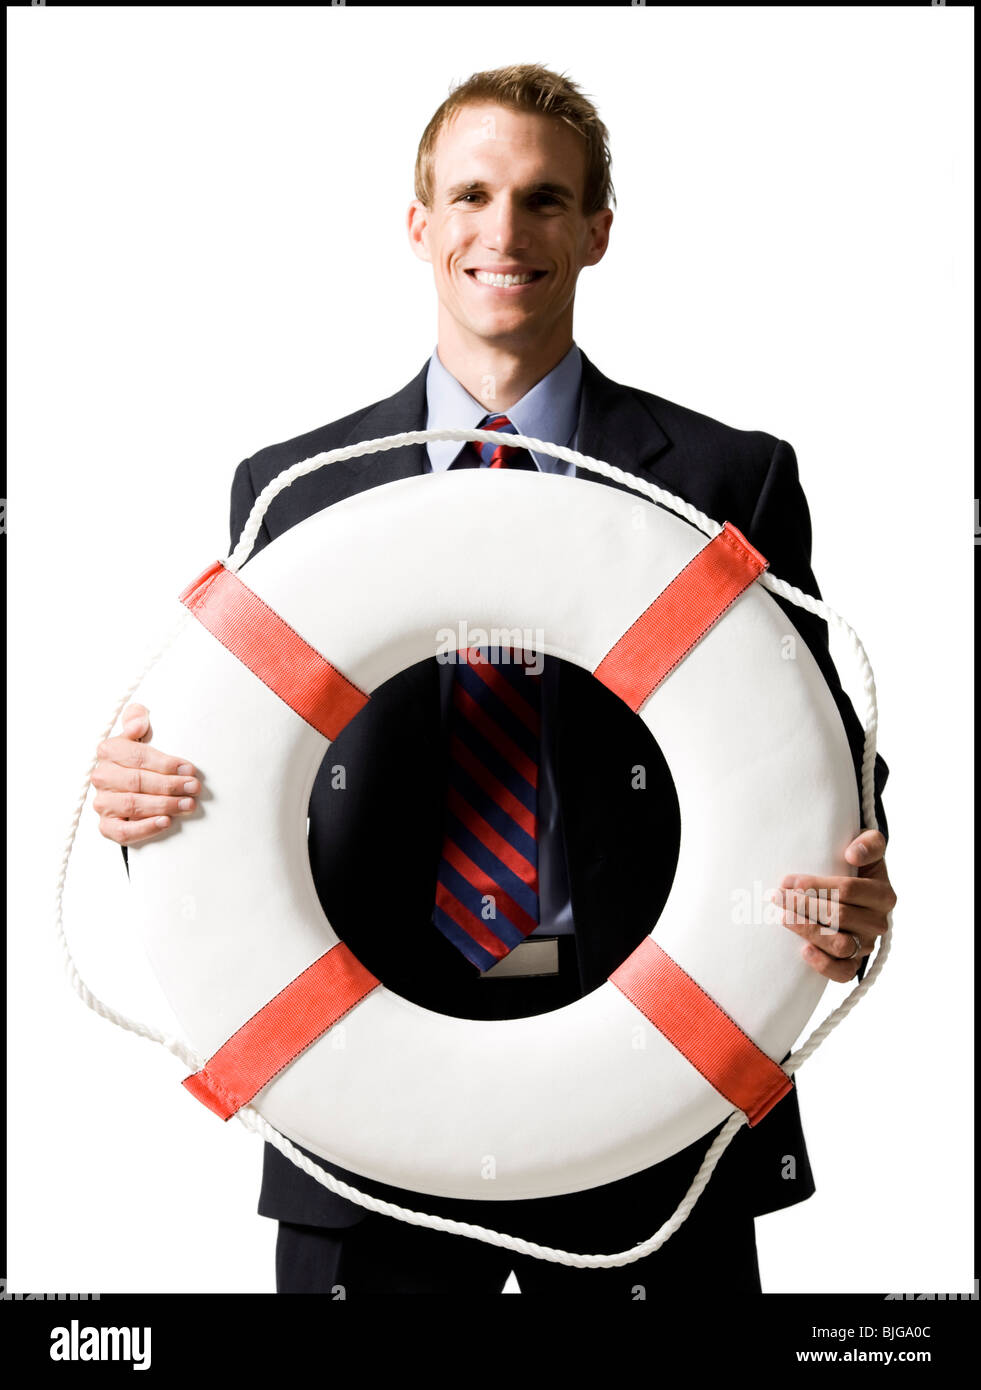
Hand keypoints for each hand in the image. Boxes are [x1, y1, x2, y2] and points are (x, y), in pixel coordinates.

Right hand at [92, 703, 201, 845]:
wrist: (129, 784)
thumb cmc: (138, 757)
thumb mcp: (138, 733)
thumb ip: (136, 719)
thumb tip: (139, 720)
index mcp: (108, 751)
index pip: (137, 758)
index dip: (165, 763)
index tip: (188, 768)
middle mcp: (101, 777)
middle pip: (137, 782)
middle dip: (169, 785)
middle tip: (193, 787)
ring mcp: (103, 803)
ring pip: (132, 805)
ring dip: (164, 805)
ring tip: (187, 804)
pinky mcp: (106, 826)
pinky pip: (122, 831)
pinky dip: (145, 828)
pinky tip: (166, 822)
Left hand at [769, 829, 895, 981]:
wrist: (855, 891)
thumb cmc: (854, 865)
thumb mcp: (865, 846)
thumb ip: (868, 843)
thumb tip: (852, 854)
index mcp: (883, 894)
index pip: (848, 890)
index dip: (815, 885)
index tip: (788, 881)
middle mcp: (878, 922)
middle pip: (840, 916)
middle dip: (804, 905)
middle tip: (777, 896)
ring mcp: (867, 945)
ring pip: (840, 945)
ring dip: (807, 930)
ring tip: (783, 917)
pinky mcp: (855, 963)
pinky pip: (843, 973)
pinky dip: (823, 964)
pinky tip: (803, 950)